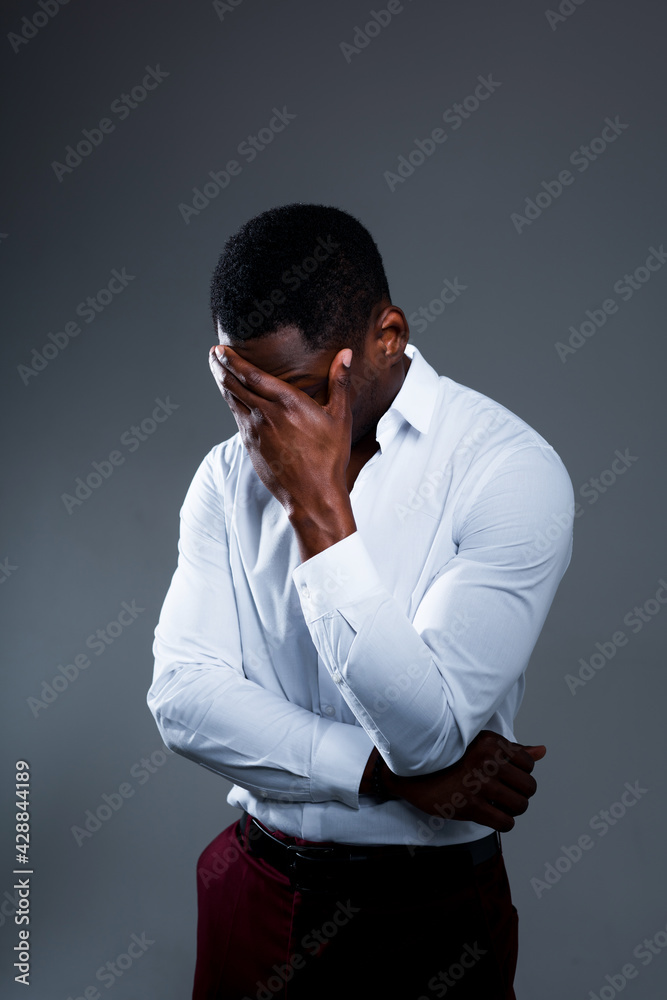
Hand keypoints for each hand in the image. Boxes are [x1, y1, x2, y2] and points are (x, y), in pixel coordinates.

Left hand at [209, 344, 353, 513]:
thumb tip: (345, 353)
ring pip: (232, 400)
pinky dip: (230, 402)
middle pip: (234, 385)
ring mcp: (254, 432)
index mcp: (287, 403)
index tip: (222, 349)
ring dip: (222, 382)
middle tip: (213, 353)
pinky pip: (236, 417)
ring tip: (216, 368)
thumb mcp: (340, 417)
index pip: (252, 375)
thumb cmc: (329, 457)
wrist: (313, 495)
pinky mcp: (251, 446)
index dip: (233, 361)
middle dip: (221, 367)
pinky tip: (231, 398)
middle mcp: (266, 414)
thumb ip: (339, 382)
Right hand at [380, 730, 545, 832]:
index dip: (521, 774)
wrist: (409, 772)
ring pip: (520, 805)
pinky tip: (492, 815)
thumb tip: (542, 751)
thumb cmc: (447, 756)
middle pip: (528, 786)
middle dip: (520, 794)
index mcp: (491, 743)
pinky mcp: (469, 806)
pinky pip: (505, 822)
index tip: (506, 777)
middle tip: (505, 794)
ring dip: (513, 809)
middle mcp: (488, 761)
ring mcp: (479, 784)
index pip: (528, 764)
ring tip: (500, 805)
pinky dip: (504, 823)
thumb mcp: (478, 743)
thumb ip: (512, 750)